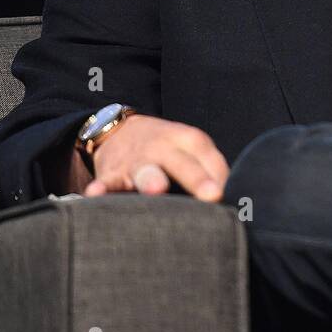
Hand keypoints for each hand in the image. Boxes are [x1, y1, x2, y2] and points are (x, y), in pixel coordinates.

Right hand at [82, 114, 229, 201]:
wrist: (119, 130)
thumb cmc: (168, 149)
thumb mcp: (191, 149)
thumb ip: (211, 170)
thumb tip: (236, 200)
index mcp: (189, 140)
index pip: (212, 161)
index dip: (224, 180)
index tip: (237, 201)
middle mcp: (163, 147)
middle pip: (183, 163)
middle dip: (198, 179)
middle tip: (214, 195)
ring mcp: (136, 160)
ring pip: (145, 171)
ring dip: (150, 180)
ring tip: (156, 189)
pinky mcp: (111, 173)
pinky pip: (105, 182)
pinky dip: (100, 189)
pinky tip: (95, 195)